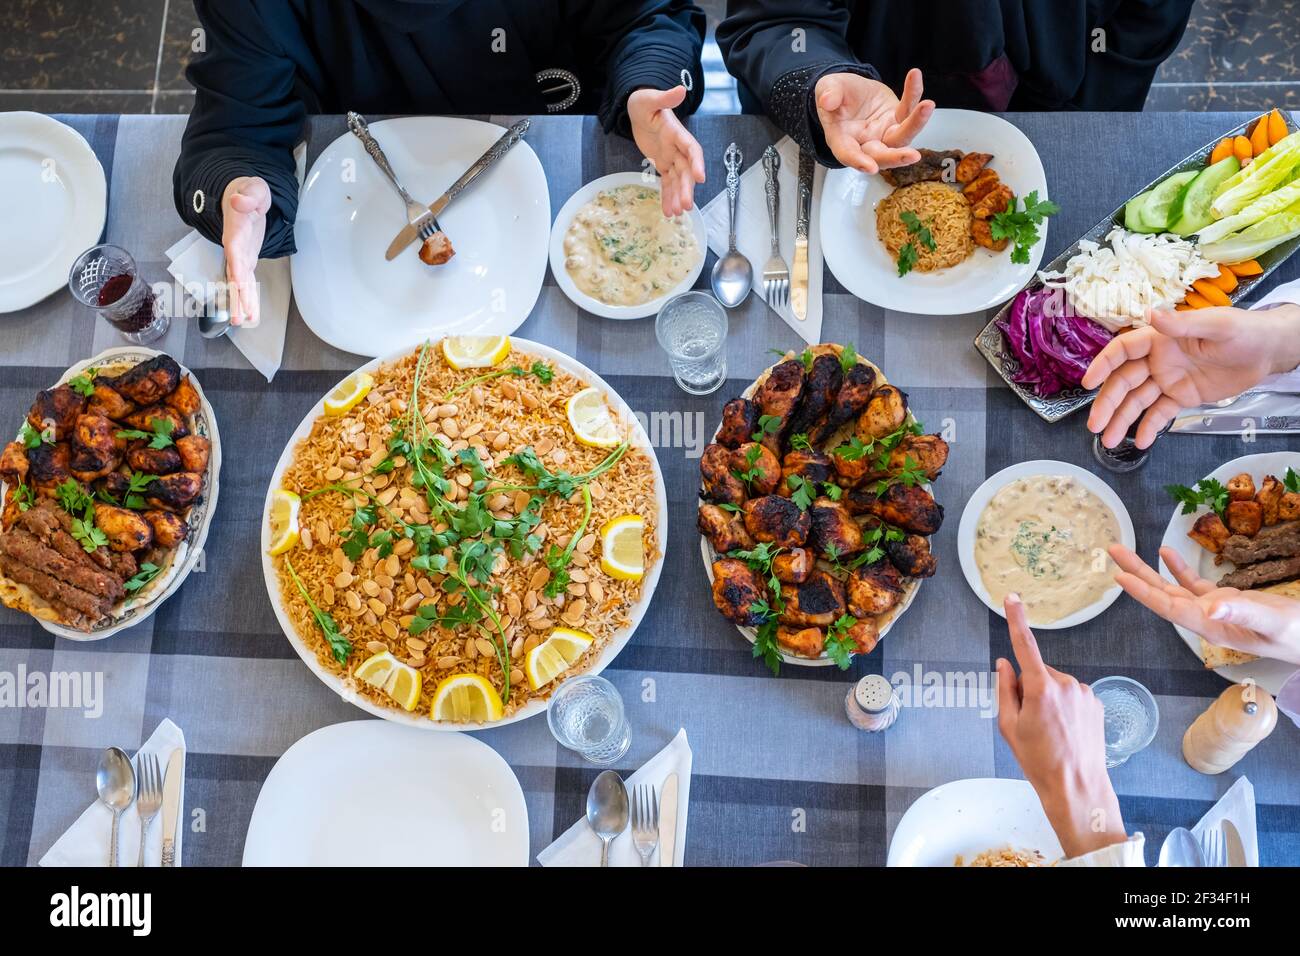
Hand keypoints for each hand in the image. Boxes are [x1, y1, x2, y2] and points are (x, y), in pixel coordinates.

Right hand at [220, 175, 269, 326]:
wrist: (241, 195)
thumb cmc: (248, 191)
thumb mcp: (253, 187)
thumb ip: (248, 194)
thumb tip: (239, 200)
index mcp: (235, 229)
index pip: (234, 249)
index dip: (235, 265)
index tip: (237, 281)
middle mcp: (234, 246)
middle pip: (234, 273)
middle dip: (235, 294)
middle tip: (236, 315)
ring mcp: (239, 255)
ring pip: (238, 281)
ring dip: (240, 301)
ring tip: (241, 320)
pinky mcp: (245, 260)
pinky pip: (246, 281)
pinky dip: (248, 296)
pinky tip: (249, 313)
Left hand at [628, 86, 704, 217]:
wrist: (637, 109)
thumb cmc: (644, 102)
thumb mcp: (649, 99)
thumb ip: (664, 98)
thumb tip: (680, 89)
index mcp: (677, 132)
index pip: (691, 148)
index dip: (697, 162)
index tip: (700, 177)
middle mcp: (677, 147)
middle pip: (686, 170)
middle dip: (687, 188)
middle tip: (686, 205)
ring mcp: (671, 157)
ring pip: (678, 180)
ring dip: (678, 196)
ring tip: (677, 214)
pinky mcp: (663, 164)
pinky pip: (666, 183)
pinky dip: (667, 197)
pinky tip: (668, 212)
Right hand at [814, 67, 933, 174]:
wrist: (849, 91)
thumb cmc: (835, 95)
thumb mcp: (827, 89)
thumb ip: (828, 94)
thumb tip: (827, 100)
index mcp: (842, 140)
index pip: (848, 154)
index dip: (859, 162)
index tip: (871, 168)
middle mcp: (865, 143)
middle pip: (882, 155)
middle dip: (896, 157)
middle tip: (912, 156)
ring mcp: (884, 134)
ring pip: (902, 136)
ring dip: (916, 123)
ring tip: (927, 106)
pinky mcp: (897, 120)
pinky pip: (908, 110)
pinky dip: (913, 94)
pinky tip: (915, 77)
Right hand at [996, 593, 1128, 858]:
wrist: (1077, 787)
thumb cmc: (1039, 761)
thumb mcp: (1008, 727)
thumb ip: (1005, 690)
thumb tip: (1005, 664)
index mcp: (1039, 689)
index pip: (1025, 646)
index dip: (1017, 620)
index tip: (1012, 598)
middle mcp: (1065, 685)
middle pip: (1038, 673)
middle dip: (1030, 688)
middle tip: (1029, 721)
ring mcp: (1084, 693)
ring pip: (1056, 684)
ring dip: (1049, 699)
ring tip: (1050, 731)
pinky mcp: (1095, 702)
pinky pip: (1073, 695)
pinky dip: (1065, 707)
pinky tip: (1065, 731)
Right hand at [1081, 304, 1299, 448]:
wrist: (1269, 351)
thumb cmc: (1244, 331)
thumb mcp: (1216, 324)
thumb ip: (1183, 323)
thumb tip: (1151, 315)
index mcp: (1161, 339)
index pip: (1123, 350)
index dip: (1104, 365)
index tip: (1088, 382)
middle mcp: (1158, 360)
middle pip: (1124, 382)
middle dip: (1107, 404)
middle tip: (1094, 425)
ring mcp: (1168, 380)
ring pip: (1137, 402)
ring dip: (1121, 420)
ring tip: (1109, 442)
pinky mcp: (1181, 397)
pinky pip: (1161, 414)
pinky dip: (1150, 427)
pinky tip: (1141, 442)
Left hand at [1110, 544, 1299, 665]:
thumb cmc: (1298, 634)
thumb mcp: (1275, 623)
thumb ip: (1244, 612)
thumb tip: (1212, 606)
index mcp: (1212, 627)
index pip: (1170, 608)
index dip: (1144, 593)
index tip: (1120, 578)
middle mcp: (1206, 619)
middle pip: (1162, 596)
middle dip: (1136, 575)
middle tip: (1113, 552)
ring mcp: (1214, 611)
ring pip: (1173, 588)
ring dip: (1149, 570)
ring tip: (1126, 551)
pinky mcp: (1225, 601)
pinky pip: (1193, 584)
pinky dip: (1179, 569)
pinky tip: (1165, 553)